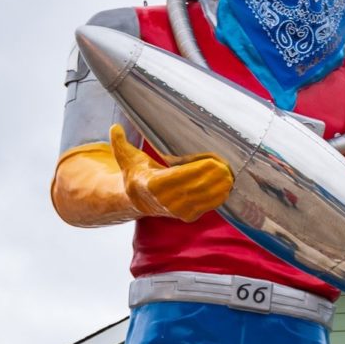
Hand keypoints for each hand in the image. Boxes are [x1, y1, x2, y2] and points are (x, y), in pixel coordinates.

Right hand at [110, 124, 232, 220]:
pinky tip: (227, 187)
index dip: (197, 171)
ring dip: (219, 188)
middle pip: (194, 188)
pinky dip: (218, 198)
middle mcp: (166, 200)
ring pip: (203, 199)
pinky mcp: (189, 216)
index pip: (178, 178)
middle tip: (227, 165)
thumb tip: (114, 128)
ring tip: (230, 174)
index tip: (213, 162)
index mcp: (152, 185)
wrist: (138, 200)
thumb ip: (119, 143)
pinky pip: (206, 207)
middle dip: (213, 178)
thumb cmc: (136, 173)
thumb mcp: (126, 158)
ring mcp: (179, 210)